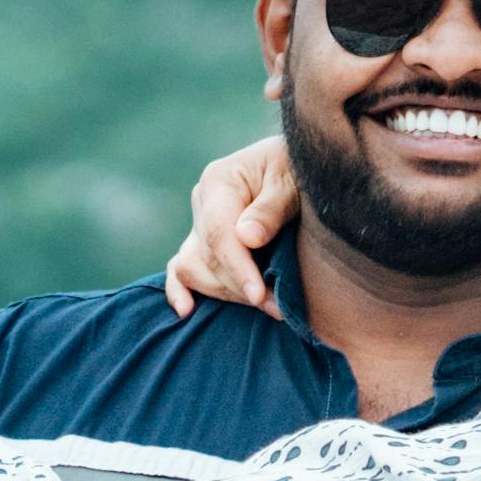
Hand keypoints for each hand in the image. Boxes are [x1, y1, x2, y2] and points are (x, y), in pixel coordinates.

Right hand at [160, 135, 299, 314]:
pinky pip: (181, 268)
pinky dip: (180, 290)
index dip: (238, 268)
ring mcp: (198, 223)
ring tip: (267, 307)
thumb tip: (247, 238)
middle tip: (280, 307)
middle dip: (241, 287)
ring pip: (193, 269)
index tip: (259, 295)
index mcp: (219, 180)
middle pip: (208, 257)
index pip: (219, 233)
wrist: (300, 169)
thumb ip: (271, 209)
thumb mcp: (292, 181)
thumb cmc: (300, 171)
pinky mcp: (201, 242)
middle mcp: (202, 202)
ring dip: (226, 293)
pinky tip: (187, 310)